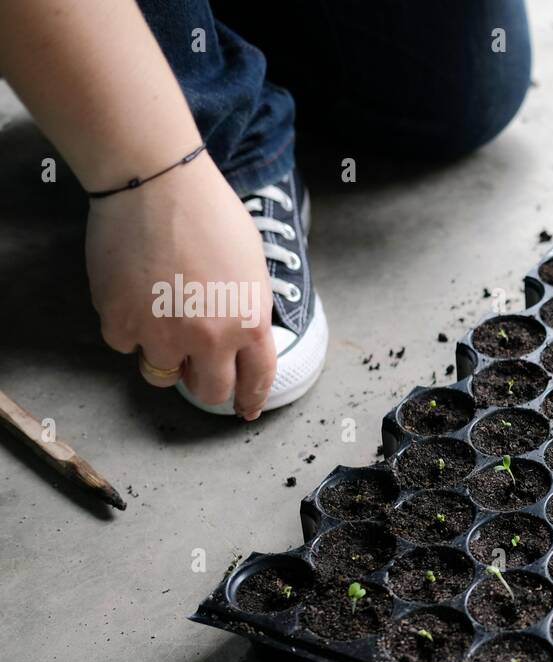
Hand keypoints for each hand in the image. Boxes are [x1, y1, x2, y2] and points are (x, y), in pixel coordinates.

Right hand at [85, 152, 276, 419]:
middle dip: (204, 382)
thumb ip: (247, 309)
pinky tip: (132, 293)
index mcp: (249, 322)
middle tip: (195, 366)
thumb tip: (242, 338)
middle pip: (209, 391)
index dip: (249, 399)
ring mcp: (161, 334)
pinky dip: (127, 327)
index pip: (256, 379)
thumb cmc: (208, 214)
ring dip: (163, 356)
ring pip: (160, 374)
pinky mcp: (120, 322)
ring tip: (161, 315)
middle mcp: (209, 338)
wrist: (156, 185)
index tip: (245, 410)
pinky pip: (124, 344)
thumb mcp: (251, 267)